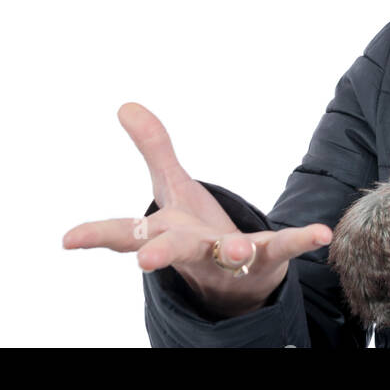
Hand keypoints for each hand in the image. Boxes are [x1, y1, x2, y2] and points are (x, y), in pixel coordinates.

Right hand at [62, 101, 332, 316]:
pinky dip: (302, 241)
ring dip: (231, 253)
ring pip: (227, 256)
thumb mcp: (174, 187)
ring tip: (238, 251)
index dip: (96, 234)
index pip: (124, 235)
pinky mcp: (266, 260)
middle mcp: (194, 251)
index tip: (67, 239)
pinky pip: (284, 249)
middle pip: (174, 250)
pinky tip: (323, 234)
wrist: (235, 285)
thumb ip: (154, 148)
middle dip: (159, 252)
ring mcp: (229, 260)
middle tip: (144, 259)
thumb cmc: (196, 233)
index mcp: (167, 233)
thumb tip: (125, 104)